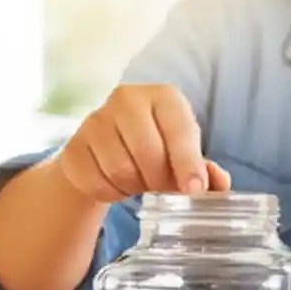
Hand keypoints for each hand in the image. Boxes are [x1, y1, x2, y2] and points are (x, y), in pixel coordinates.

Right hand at [53, 85, 230, 203]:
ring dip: (135, 187)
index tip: (194, 189)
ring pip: (120, 170)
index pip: (179, 130)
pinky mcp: (72, 146)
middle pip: (148, 153)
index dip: (188, 163)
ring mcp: (95, 119)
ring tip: (141, 182)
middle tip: (164, 188)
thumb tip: (218, 182)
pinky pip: (96, 182)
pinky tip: (118, 184)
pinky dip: (112, 193)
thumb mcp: (187, 154)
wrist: (108, 150)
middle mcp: (127, 99)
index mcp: (164, 96)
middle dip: (160, 180)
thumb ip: (207, 171)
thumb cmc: (160, 148)